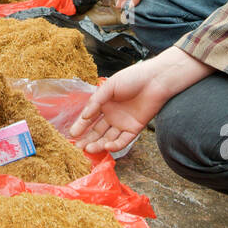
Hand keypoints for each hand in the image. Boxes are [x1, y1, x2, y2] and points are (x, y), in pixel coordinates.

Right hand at [70, 48, 210, 153]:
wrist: (155, 80)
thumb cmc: (132, 78)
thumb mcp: (109, 86)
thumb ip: (96, 101)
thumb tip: (84, 116)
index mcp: (104, 104)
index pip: (89, 118)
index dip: (80, 126)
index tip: (72, 135)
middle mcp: (112, 115)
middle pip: (97, 131)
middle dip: (87, 139)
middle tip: (78, 148)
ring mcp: (123, 123)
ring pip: (108, 138)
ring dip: (98, 144)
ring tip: (89, 149)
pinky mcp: (134, 129)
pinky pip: (123, 140)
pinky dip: (115, 144)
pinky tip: (106, 146)